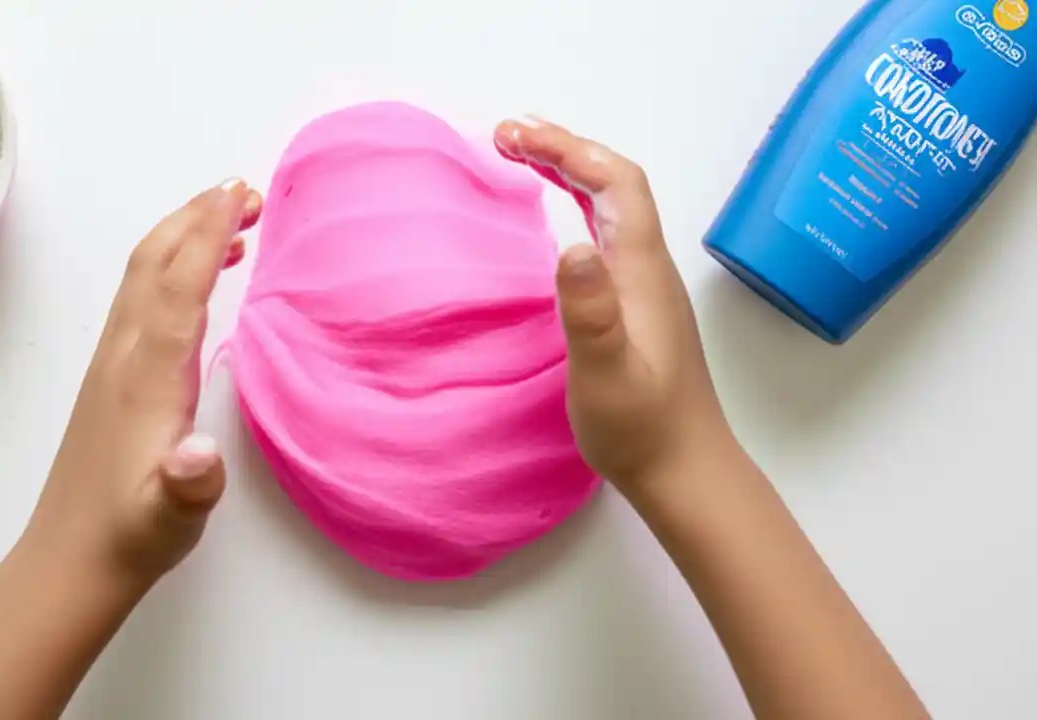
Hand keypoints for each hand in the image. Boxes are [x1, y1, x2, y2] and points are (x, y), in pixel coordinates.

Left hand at [28, 179, 262, 584]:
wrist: (71, 561)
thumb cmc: (129, 536)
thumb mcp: (169, 518)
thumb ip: (188, 484)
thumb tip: (198, 455)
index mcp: (144, 379)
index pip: (177, 289)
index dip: (207, 236)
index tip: (237, 193)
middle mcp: (123, 358)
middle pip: (153, 264)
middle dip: (194, 217)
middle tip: (242, 188)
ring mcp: (112, 365)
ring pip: (143, 278)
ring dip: (182, 237)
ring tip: (229, 217)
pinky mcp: (113, 379)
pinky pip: (143, 302)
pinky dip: (173, 271)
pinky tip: (199, 286)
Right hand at [494, 116, 729, 486]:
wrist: (685, 472)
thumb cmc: (641, 429)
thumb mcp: (607, 374)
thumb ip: (591, 312)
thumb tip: (572, 246)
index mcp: (642, 271)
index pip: (615, 183)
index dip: (569, 148)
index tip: (516, 135)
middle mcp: (648, 268)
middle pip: (614, 184)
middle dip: (564, 149)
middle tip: (507, 135)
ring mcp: (644, 288)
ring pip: (611, 208)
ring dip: (570, 174)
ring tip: (524, 156)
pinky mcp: (636, 309)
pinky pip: (607, 236)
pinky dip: (577, 210)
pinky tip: (559, 222)